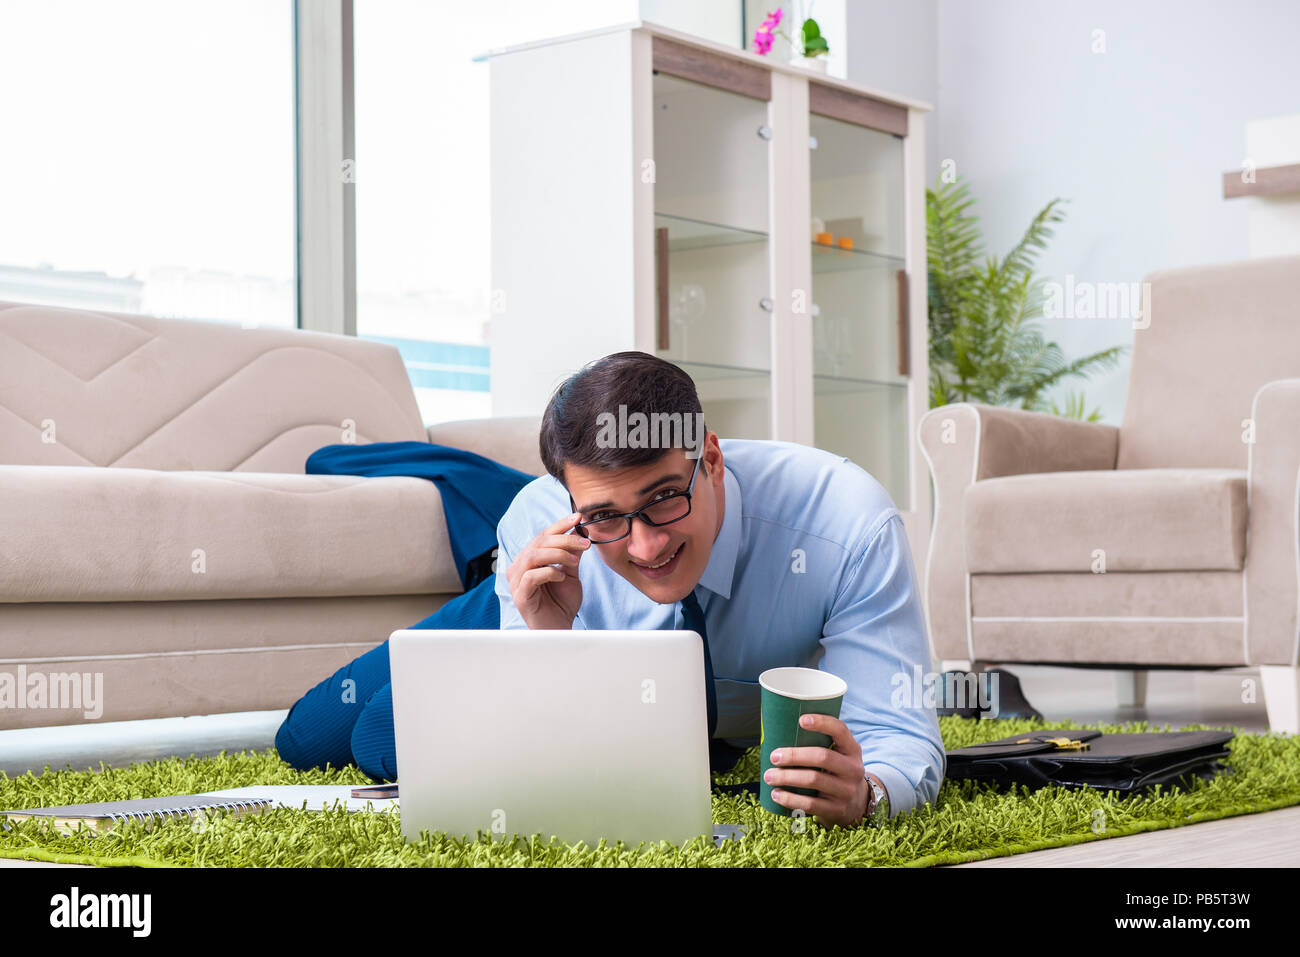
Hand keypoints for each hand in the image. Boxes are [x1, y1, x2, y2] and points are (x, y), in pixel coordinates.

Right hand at [505, 511, 589, 629]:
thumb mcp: (570, 572)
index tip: (577, 517)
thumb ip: (572, 553)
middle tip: (585, 543)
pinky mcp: (520, 597)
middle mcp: (519, 568)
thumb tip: (579, 529)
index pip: (542, 536)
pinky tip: (562, 577)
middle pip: (538, 543)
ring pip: (533, 556)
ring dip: (557, 554)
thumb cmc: (562, 602)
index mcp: (528, 560)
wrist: (560, 628)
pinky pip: (531, 577)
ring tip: (575, 561)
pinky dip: (550, 572)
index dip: (559, 525)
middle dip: (564, 539)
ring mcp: (516, 582)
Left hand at [764, 713, 873, 827]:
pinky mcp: (837, 810)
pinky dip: (790, 799)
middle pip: (822, 757)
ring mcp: (847, 791)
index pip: (840, 730)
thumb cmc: (836, 772)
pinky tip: (777, 795)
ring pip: (813, 780)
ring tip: (769, 776)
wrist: (856, 805)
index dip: (822, 723)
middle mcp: (853, 769)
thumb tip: (779, 730)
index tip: (801, 720)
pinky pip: (811, 804)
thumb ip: (821, 743)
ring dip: (787, 777)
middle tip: (773, 756)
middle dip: (794, 755)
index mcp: (852, 749)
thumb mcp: (839, 755)